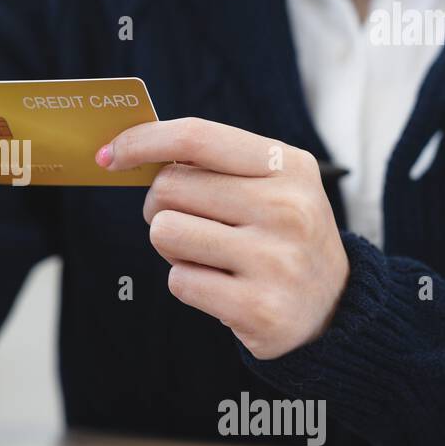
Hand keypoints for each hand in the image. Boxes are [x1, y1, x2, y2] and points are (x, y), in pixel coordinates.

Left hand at [99, 118, 349, 359]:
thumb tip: (126, 148)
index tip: (109, 155)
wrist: (335, 307)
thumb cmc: (281, 234)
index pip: (196, 138)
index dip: (142, 142)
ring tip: (208, 255)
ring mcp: (274, 260)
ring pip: (164, 233)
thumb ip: (210, 163)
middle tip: (188, 222)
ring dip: (172, 247)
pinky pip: (178, 281)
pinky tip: (222, 286)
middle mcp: (286, 208)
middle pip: (168, 187)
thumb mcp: (270, 184)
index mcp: (288, 166)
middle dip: (160, 205)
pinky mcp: (258, 308)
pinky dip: (188, 283)